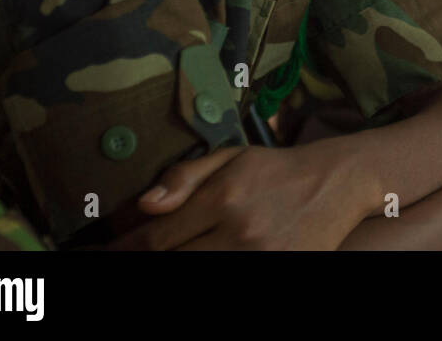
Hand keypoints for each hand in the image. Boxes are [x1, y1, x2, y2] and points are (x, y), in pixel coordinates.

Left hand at [108, 138, 377, 250]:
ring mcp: (259, 258)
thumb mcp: (231, 157)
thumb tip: (143, 205)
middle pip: (169, 264)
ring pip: (194, 275)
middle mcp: (239, 230)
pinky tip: (195, 263)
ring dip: (168, 271)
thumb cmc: (276, 170)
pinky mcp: (276, 271)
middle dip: (141, 263)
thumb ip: (184, 176)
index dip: (122, 250)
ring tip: (156, 261)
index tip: (104, 252)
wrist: (338, 182)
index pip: (155, 238)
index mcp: (223, 196)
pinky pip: (226, 284)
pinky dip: (207, 277)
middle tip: (120, 260)